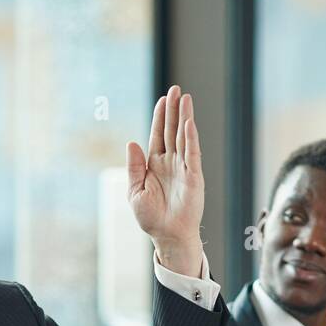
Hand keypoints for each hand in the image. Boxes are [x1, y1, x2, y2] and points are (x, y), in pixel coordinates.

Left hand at [126, 84, 204, 275]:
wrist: (167, 236)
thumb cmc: (151, 218)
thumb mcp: (135, 191)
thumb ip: (134, 167)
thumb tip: (132, 143)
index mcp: (155, 165)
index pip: (159, 135)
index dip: (161, 117)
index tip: (163, 99)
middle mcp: (171, 163)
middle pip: (173, 130)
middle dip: (174, 110)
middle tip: (176, 89)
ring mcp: (184, 169)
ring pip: (184, 138)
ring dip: (185, 118)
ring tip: (186, 98)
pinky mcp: (194, 178)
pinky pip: (192, 155)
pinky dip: (191, 139)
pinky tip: (189, 124)